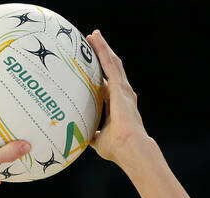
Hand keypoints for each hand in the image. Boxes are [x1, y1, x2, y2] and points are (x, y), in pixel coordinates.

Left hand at [86, 30, 151, 165]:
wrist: (130, 148)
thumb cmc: (118, 148)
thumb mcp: (99, 140)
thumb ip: (91, 134)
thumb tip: (79, 136)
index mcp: (117, 105)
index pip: (107, 84)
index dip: (100, 74)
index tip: (90, 66)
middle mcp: (122, 95)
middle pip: (111, 69)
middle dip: (102, 55)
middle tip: (92, 42)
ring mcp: (123, 90)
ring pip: (112, 63)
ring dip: (103, 49)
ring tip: (94, 36)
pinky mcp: (120, 88)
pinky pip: (110, 65)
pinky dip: (103, 52)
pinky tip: (96, 41)